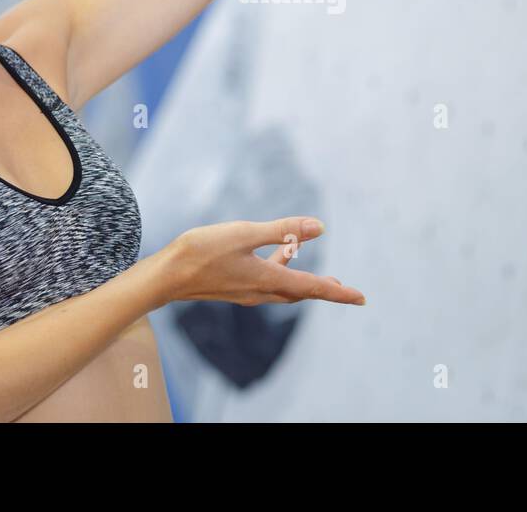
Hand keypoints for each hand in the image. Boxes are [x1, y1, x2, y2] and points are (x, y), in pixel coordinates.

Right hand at [163, 216, 365, 306]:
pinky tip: (277, 255)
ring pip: (283, 288)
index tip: (361, 298)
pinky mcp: (233, 287)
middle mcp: (260, 291)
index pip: (312, 288)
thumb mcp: (245, 233)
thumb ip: (282, 230)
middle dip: (324, 290)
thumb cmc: (202, 252)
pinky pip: (266, 282)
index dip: (339, 293)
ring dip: (303, 281)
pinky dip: (280, 271)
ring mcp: (245, 292)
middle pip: (300, 292)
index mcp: (267, 279)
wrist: (165, 276)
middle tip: (344, 291)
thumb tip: (319, 227)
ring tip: (320, 276)